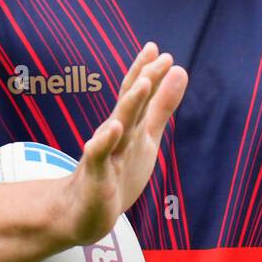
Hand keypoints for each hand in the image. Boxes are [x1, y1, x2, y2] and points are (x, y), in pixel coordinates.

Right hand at [61, 42, 187, 245]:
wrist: (83, 212)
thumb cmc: (117, 172)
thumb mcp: (146, 136)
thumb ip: (161, 105)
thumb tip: (179, 69)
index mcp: (128, 125)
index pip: (135, 94)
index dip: (147, 71)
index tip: (158, 49)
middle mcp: (115, 135)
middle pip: (129, 103)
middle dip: (144, 79)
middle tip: (158, 56)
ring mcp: (104, 155)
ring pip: (118, 127)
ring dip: (130, 104)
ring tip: (143, 83)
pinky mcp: (96, 177)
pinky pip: (99, 158)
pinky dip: (104, 143)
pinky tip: (112, 129)